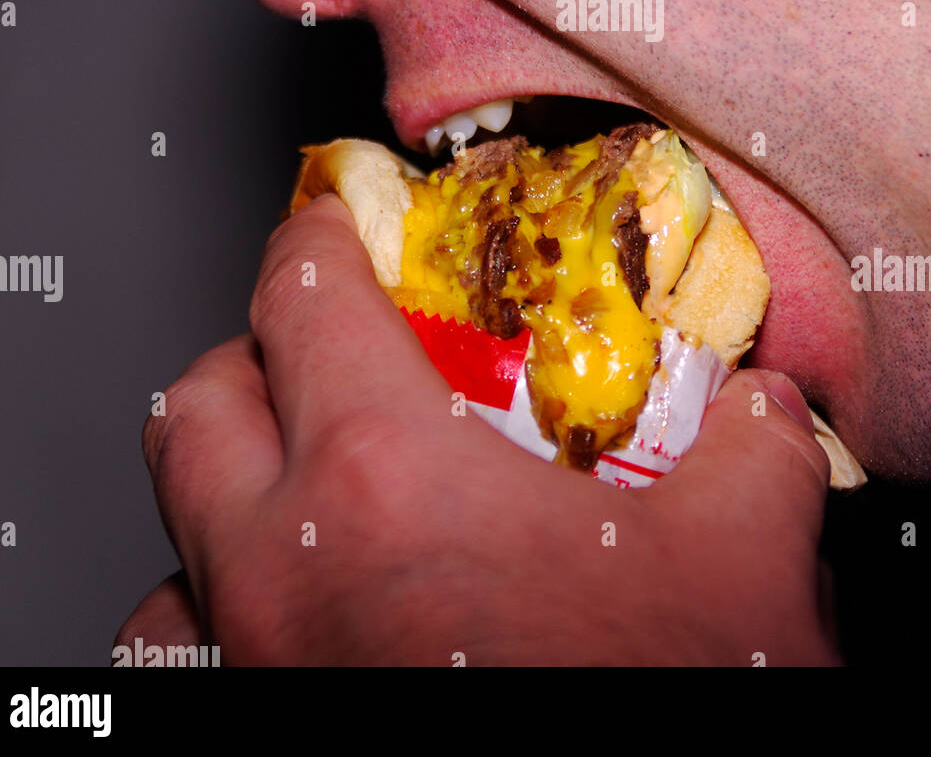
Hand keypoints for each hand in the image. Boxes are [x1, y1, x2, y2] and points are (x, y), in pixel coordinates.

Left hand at [118, 194, 837, 664]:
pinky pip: (181, 657)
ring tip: (293, 488)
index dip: (316, 238)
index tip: (335, 224)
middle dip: (255, 352)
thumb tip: (761, 414)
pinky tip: (281, 616)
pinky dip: (214, 618)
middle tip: (320, 350)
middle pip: (200, 404)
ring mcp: (251, 669)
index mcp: (386, 483)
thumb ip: (754, 447)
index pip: (301, 299)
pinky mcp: (250, 732)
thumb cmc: (658, 707)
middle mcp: (282, 575)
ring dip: (222, 495)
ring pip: (169, 541)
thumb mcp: (748, 557)